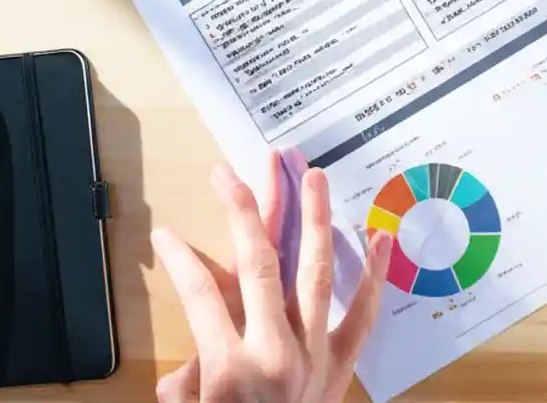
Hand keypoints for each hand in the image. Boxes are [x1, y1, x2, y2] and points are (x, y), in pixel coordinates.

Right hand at [152, 155, 393, 402]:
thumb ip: (189, 373)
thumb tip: (196, 346)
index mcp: (230, 366)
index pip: (198, 291)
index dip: (177, 258)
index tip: (165, 235)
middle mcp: (276, 352)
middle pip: (258, 263)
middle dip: (241, 210)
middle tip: (228, 173)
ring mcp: (315, 356)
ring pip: (316, 273)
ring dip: (313, 219)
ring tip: (311, 173)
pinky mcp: (341, 367)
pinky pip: (363, 315)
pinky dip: (376, 277)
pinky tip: (381, 238)